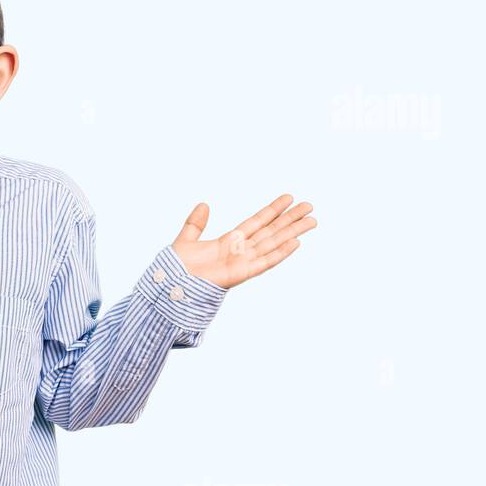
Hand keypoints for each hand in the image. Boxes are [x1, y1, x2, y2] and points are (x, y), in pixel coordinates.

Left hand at [170, 194, 315, 289]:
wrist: (173, 287)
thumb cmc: (178, 270)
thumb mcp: (186, 239)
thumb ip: (195, 223)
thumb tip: (203, 204)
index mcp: (229, 241)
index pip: (257, 221)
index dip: (272, 210)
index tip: (288, 198)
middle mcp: (241, 250)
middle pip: (271, 230)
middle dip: (290, 219)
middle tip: (309, 206)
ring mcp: (244, 261)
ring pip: (274, 243)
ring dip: (293, 232)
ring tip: (312, 221)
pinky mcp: (242, 273)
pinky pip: (266, 261)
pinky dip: (281, 252)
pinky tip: (296, 242)